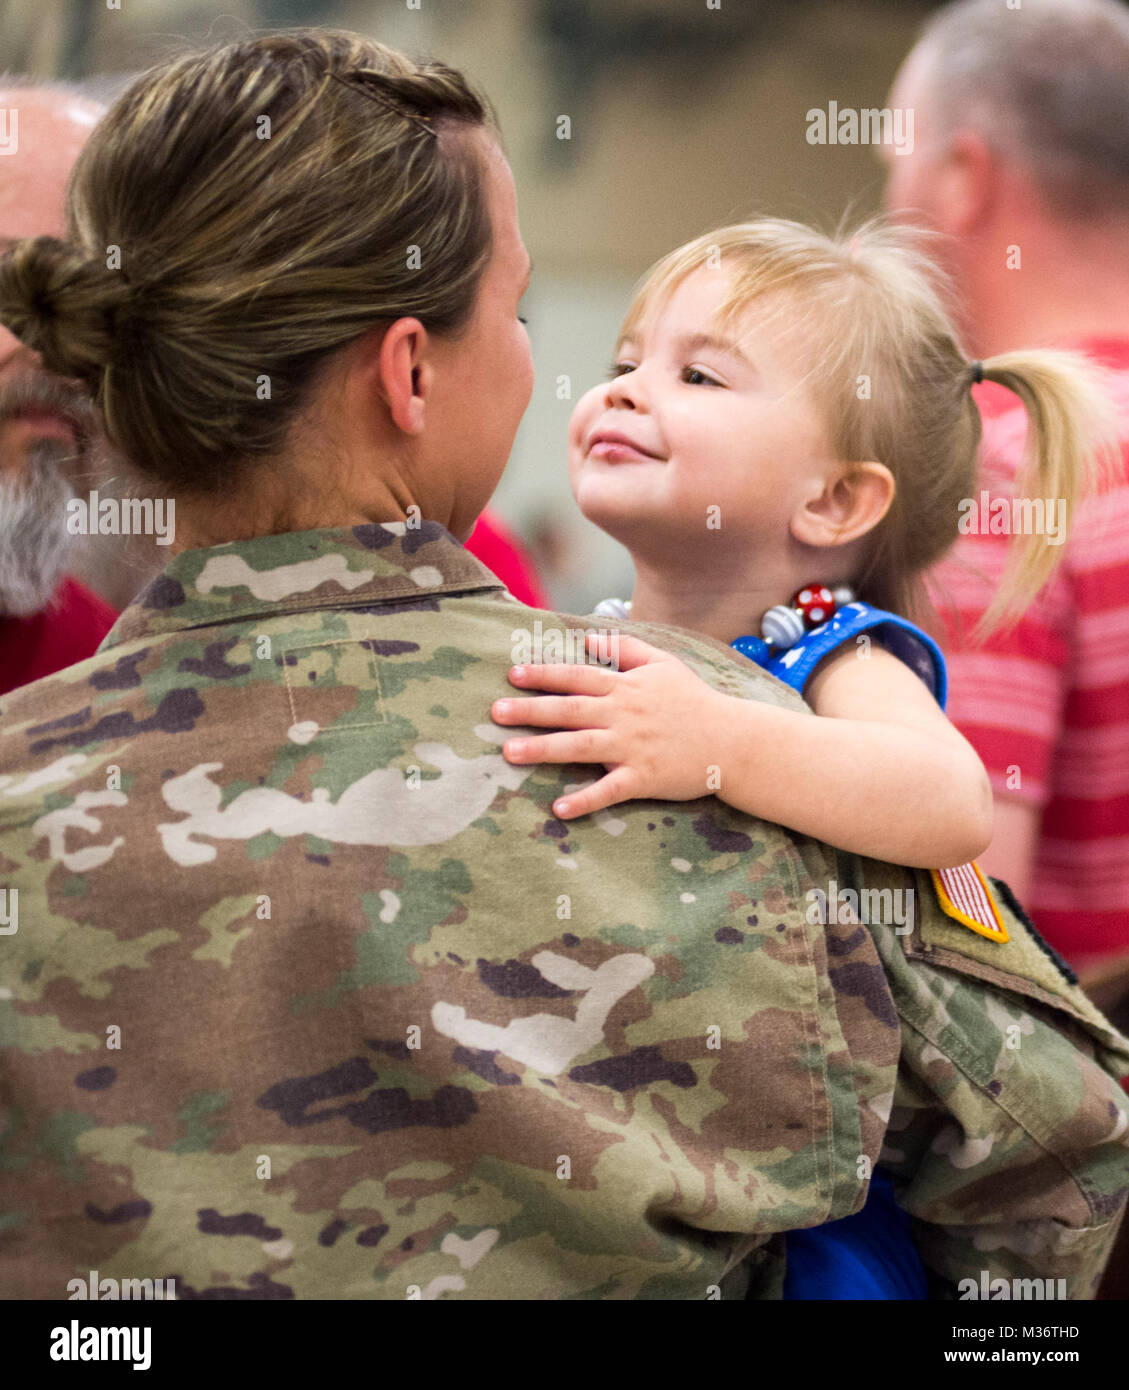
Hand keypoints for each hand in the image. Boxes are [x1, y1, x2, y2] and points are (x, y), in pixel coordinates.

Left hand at [490, 631, 729, 818]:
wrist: (732, 740)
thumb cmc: (694, 701)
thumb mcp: (663, 664)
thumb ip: (624, 649)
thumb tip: (588, 638)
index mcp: (626, 687)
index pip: (577, 677)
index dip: (544, 675)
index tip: (513, 675)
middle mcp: (623, 715)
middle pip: (569, 710)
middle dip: (531, 711)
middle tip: (495, 713)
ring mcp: (632, 748)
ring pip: (580, 747)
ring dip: (543, 750)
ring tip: (509, 753)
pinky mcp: (643, 778)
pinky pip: (609, 791)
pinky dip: (584, 800)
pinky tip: (558, 808)